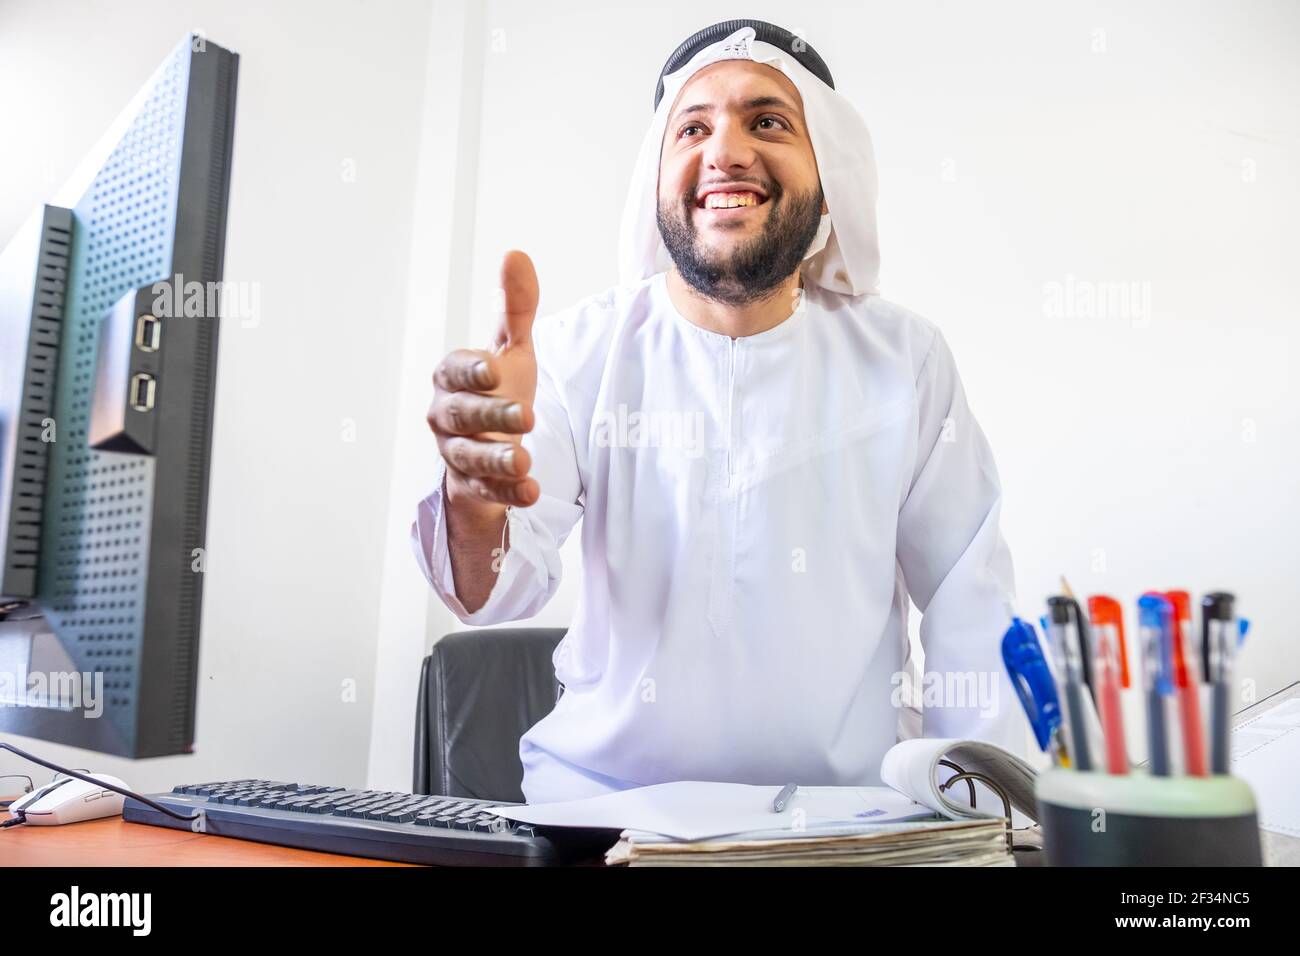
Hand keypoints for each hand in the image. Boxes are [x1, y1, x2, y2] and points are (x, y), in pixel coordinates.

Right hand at [428, 250, 541, 510]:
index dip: (472, 370)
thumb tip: (515, 254)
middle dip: (491, 415)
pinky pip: (484, 490)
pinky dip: (506, 492)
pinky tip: (531, 491)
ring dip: (497, 459)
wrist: (491, 445)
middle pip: (462, 414)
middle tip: (528, 417)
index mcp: (451, 376)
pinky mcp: (471, 484)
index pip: (455, 370)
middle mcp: (445, 414)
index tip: (494, 368)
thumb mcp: (511, 349)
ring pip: (469, 456)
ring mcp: (455, 451)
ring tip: (525, 461)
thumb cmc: (498, 389)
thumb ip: (515, 308)